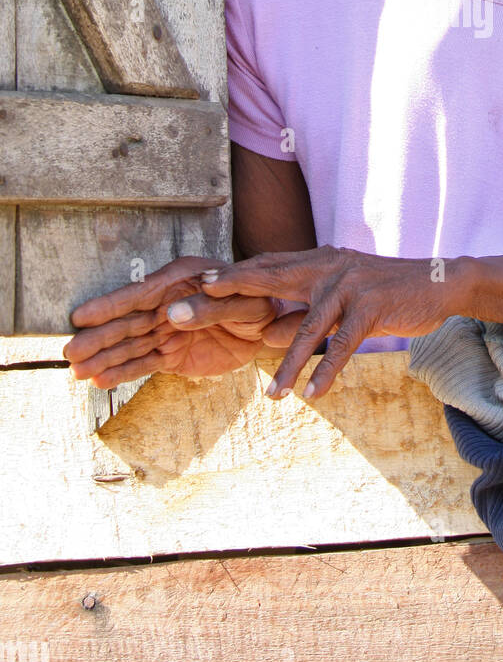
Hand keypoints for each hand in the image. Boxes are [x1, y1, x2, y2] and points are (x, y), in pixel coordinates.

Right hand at [63, 256, 277, 386]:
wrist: (272, 325)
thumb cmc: (260, 301)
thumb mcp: (244, 301)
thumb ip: (211, 307)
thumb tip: (173, 314)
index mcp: (179, 282)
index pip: (139, 294)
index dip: (109, 306)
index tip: (81, 316)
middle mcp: (167, 305)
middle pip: (126, 324)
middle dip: (98, 339)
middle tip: (70, 353)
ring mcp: (167, 332)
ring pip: (130, 347)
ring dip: (104, 359)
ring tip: (76, 372)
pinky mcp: (173, 356)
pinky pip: (144, 364)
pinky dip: (123, 373)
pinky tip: (100, 380)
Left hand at [200, 246, 462, 399]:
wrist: (438, 282)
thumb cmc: (386, 290)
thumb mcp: (341, 296)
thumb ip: (304, 310)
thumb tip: (265, 334)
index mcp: (318, 261)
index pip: (266, 266)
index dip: (232, 275)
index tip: (196, 282)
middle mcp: (327, 267)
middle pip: (269, 281)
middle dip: (227, 295)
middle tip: (187, 306)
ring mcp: (349, 285)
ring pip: (307, 329)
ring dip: (287, 365)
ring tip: (271, 395)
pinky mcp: (370, 306)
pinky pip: (342, 345)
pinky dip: (326, 371)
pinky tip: (313, 393)